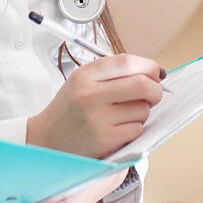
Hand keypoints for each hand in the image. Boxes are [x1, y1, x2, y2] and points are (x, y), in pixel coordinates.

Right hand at [29, 53, 163, 159]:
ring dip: (142, 112)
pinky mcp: (105, 140)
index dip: (149, 66)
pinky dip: (134, 129)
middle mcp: (90, 95)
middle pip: (142, 85)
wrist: (46, 140)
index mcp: (85, 76)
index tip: (156, 73)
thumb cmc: (69, 110)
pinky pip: (136, 129)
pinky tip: (118, 129)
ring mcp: (98, 119)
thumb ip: (112, 73)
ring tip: (124, 115)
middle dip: (155, 90)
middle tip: (154, 94)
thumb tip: (153, 73)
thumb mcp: (81, 81)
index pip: (127, 62)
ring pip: (142, 109)